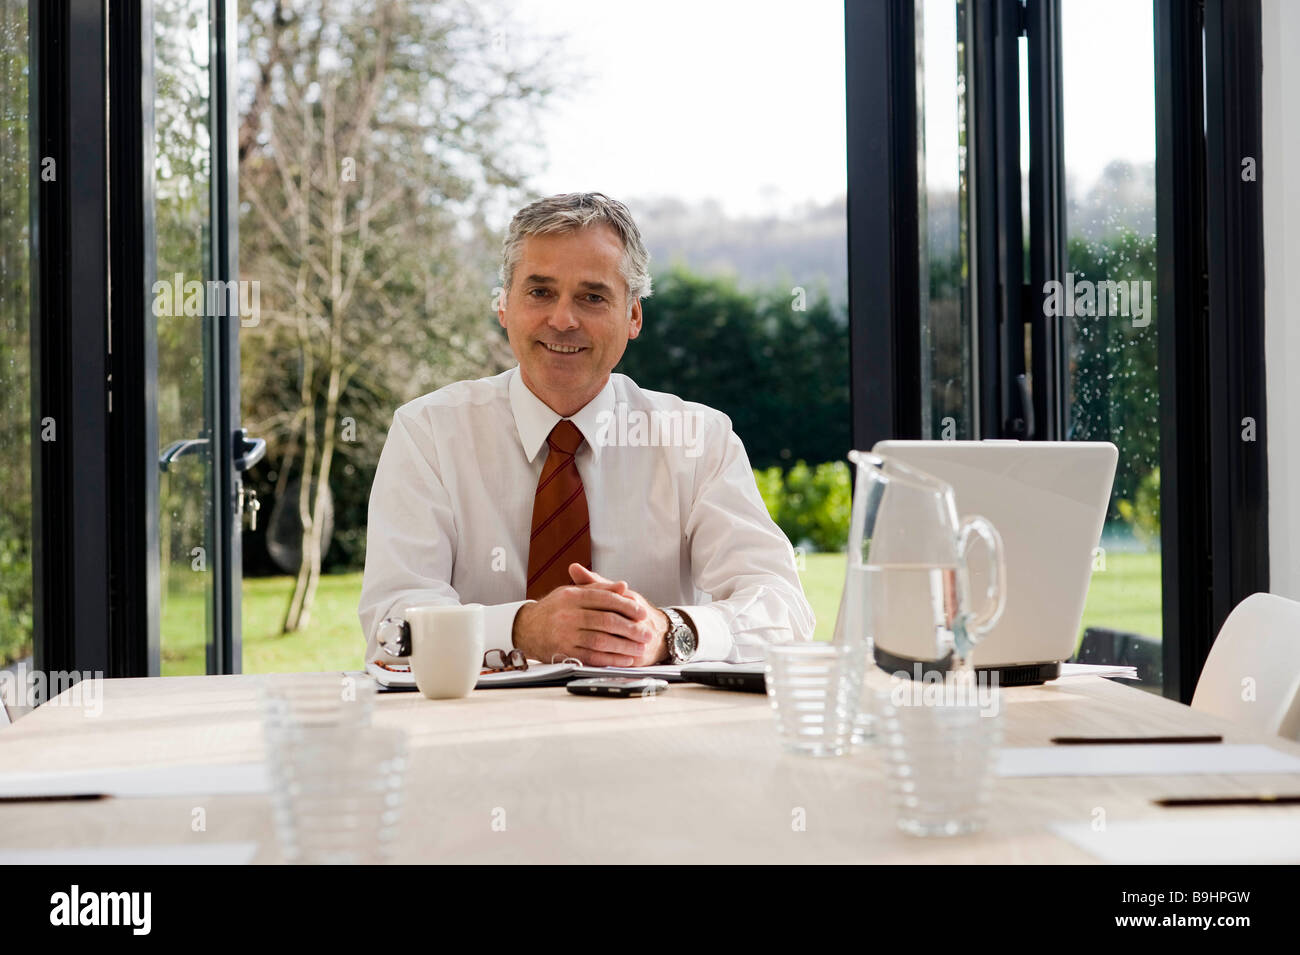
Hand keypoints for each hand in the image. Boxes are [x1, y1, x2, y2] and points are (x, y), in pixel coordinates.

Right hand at [511, 563, 669, 666]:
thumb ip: (599, 588)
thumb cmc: (555, 608)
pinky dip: (611, 659)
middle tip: (647, 633)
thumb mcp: (572, 592)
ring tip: (641, 648)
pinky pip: (592, 657)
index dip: (627, 605)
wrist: (526, 628)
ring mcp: (565, 635)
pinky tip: (625, 659)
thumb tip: (623, 586)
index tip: (642, 612)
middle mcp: (567, 614)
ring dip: (624, 646)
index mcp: (572, 596)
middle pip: (606, 620)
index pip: (605, 598)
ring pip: (601, 640)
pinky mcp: (563, 653)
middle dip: (630, 628)